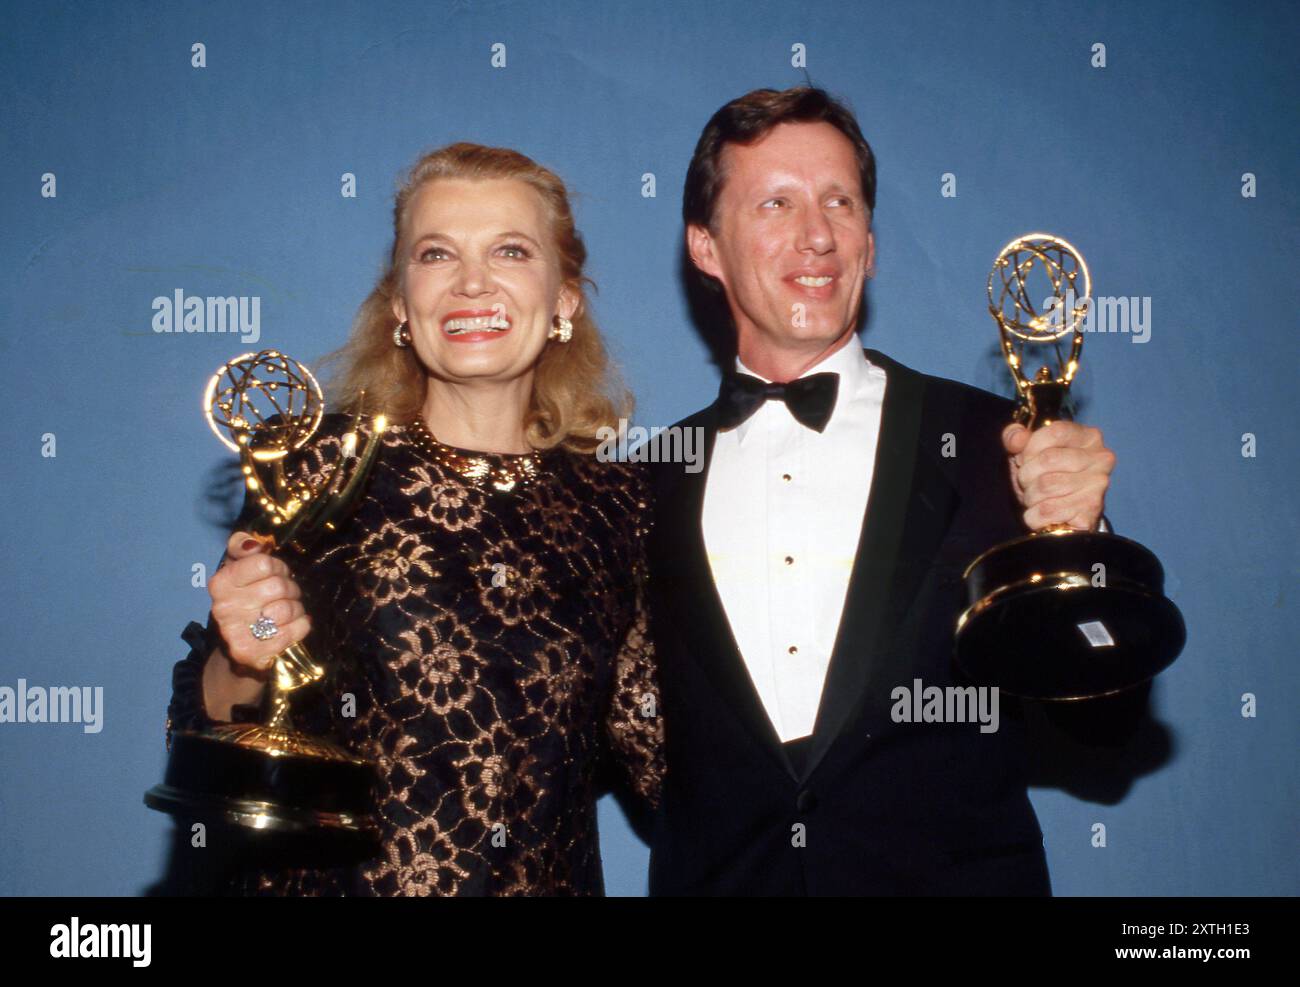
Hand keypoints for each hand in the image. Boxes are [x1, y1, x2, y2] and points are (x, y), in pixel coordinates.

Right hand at [208, 530, 310, 671]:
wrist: (242, 648)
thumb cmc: (247, 601)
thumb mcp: (239, 569)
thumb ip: (242, 546)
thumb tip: (253, 544)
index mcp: (220, 583)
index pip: (265, 563)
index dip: (278, 568)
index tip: (275, 575)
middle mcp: (223, 608)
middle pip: (279, 586)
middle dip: (290, 589)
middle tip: (284, 595)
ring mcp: (236, 634)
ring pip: (289, 608)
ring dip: (296, 608)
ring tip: (287, 612)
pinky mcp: (253, 654)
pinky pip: (296, 629)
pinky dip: (301, 626)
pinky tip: (290, 627)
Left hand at [1003, 421, 1114, 531]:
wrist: (1065, 515)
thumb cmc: (1047, 476)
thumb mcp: (1028, 451)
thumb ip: (1016, 437)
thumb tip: (1016, 439)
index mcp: (1089, 437)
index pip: (1056, 432)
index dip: (1030, 447)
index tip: (1023, 459)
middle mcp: (1101, 459)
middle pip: (1048, 459)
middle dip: (1026, 474)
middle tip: (1027, 483)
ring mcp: (1098, 485)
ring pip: (1046, 486)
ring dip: (1029, 496)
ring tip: (1035, 498)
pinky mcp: (1091, 511)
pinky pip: (1047, 511)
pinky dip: (1033, 515)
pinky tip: (1040, 513)